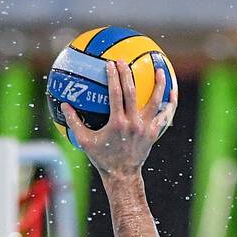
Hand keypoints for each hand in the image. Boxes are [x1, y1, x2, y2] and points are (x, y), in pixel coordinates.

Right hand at [61, 60, 175, 176]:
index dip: (113, 77)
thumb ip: (74, 122)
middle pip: (132, 92)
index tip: (110, 64)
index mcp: (117, 123)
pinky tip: (173, 91)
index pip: (115, 94)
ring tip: (158, 69)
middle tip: (124, 61)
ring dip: (158, 83)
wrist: (122, 175)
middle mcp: (133, 123)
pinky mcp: (154, 132)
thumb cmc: (102, 158)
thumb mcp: (85, 141)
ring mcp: (146, 127)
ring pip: (155, 100)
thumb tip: (63, 105)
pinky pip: (165, 115)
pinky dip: (170, 103)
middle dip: (127, 73)